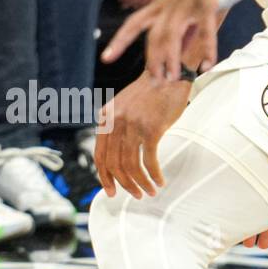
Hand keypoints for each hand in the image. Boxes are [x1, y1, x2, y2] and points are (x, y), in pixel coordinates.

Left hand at [94, 72, 191, 199]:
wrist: (168, 73)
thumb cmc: (150, 93)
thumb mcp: (124, 107)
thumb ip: (117, 127)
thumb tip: (117, 156)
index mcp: (106, 118)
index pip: (100, 156)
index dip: (104, 177)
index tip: (111, 192)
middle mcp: (115, 122)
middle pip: (114, 164)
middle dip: (124, 184)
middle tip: (136, 195)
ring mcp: (132, 125)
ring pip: (131, 165)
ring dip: (141, 183)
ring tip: (150, 191)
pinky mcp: (150, 128)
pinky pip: (149, 160)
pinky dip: (154, 175)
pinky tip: (160, 180)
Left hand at [102, 0, 220, 81]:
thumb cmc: (182, 8)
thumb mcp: (169, 22)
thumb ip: (165, 43)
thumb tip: (163, 70)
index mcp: (152, 10)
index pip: (131, 26)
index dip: (119, 42)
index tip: (106, 59)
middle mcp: (165, 8)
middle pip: (155, 36)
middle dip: (153, 61)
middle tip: (156, 82)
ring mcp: (185, 7)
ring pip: (174, 35)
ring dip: (171, 59)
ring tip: (172, 78)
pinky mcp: (205, 8)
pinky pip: (206, 31)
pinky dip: (208, 50)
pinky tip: (207, 66)